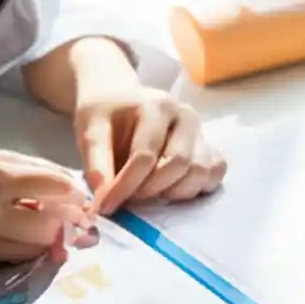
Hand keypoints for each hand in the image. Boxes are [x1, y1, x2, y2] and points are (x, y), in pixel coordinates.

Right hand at [0, 149, 93, 280]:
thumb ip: (32, 170)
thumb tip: (73, 188)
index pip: (58, 190)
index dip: (76, 196)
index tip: (80, 199)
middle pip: (51, 229)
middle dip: (66, 226)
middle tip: (71, 222)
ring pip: (32, 253)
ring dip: (44, 244)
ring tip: (39, 230)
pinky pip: (6, 267)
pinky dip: (14, 256)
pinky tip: (6, 241)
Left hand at [74, 86, 225, 214]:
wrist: (120, 98)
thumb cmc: (105, 114)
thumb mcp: (90, 129)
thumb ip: (96, 162)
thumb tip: (104, 196)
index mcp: (156, 106)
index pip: (145, 155)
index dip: (124, 185)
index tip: (104, 205)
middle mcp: (186, 116)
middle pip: (178, 164)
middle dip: (149, 189)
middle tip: (128, 197)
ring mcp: (201, 132)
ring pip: (200, 171)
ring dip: (173, 191)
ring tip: (148, 191)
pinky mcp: (209, 147)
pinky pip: (215, 173)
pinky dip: (196, 187)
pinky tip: (170, 187)